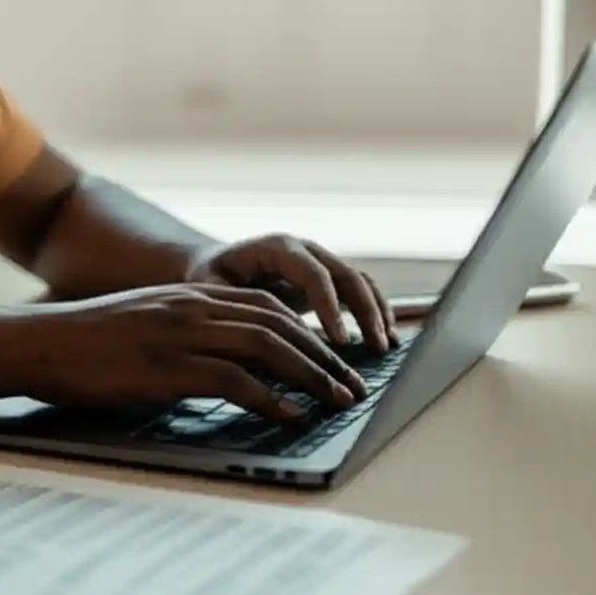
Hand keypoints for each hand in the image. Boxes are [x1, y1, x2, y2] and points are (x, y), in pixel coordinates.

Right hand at [27, 284, 368, 419]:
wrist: (40, 342)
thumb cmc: (85, 342)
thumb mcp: (143, 323)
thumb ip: (184, 332)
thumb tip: (218, 362)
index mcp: (191, 295)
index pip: (268, 306)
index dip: (309, 332)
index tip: (334, 358)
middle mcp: (194, 307)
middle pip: (280, 324)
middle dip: (324, 355)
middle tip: (351, 384)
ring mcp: (182, 334)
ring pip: (268, 347)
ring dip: (311, 375)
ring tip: (336, 400)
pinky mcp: (167, 367)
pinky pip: (234, 379)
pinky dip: (270, 397)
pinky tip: (289, 414)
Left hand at [185, 234, 399, 350]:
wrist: (214, 265)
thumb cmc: (208, 279)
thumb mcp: (212, 290)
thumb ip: (237, 309)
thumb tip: (266, 342)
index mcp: (277, 247)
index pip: (312, 274)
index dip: (329, 307)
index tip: (339, 342)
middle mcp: (305, 250)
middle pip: (345, 275)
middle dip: (365, 312)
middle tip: (375, 348)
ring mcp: (319, 262)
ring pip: (359, 282)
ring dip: (377, 313)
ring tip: (386, 347)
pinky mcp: (326, 280)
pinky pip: (359, 292)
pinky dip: (375, 314)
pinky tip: (384, 342)